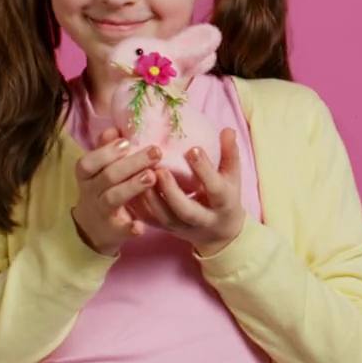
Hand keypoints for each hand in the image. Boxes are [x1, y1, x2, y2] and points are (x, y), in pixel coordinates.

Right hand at [72, 126, 162, 255]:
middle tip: (155, 152)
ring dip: (131, 187)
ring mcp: (101, 213)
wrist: (92, 229)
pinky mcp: (113, 231)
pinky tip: (141, 226)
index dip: (106, 152)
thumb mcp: (99, 169)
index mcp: (86, 175)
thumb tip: (114, 128)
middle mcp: (90, 193)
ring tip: (152, 177)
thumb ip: (105, 149)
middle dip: (131, 163)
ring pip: (113, 198)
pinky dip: (130, 228)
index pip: (89, 162)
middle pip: (108, 176)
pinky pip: (120, 229)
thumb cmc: (101, 189)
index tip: (127, 142)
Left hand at [140, 128, 246, 257]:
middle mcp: (203, 219)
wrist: (219, 232)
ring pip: (164, 218)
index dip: (205, 170)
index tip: (192, 149)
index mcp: (223, 204)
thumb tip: (227, 130)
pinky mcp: (166, 230)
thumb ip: (230, 154)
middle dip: (172, 191)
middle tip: (160, 169)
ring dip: (150, 198)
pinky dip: (137, 206)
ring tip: (140, 175)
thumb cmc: (225, 196)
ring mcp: (183, 227)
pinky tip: (129, 187)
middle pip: (186, 210)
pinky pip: (149, 221)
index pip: (215, 189)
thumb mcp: (232, 177)